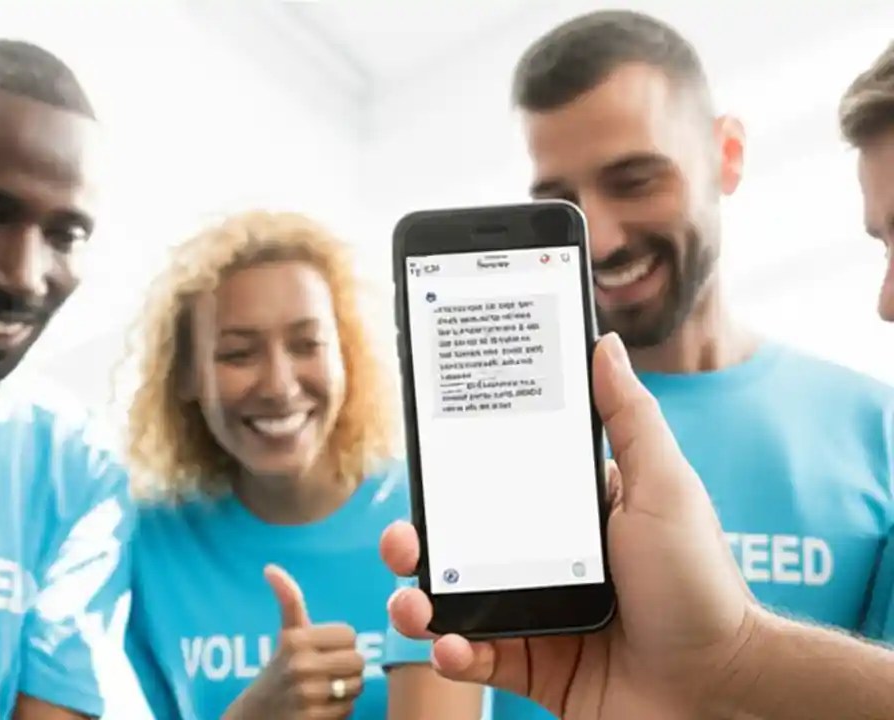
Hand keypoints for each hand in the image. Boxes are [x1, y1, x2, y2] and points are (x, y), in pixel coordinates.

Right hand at [224, 565, 364, 718]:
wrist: (256, 716)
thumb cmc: (279, 670)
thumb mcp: (285, 635)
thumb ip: (288, 601)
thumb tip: (271, 568)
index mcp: (295, 640)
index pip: (349, 635)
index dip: (341, 644)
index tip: (324, 651)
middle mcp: (299, 666)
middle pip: (357, 661)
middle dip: (347, 668)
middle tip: (328, 673)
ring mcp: (306, 695)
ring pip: (356, 687)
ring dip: (345, 691)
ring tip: (324, 691)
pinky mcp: (312, 719)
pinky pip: (348, 710)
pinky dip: (339, 711)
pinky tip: (321, 708)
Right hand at [383, 333, 764, 718]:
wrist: (720, 687)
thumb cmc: (701, 584)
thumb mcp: (665, 488)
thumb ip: (630, 418)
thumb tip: (602, 344)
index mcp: (565, 515)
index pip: (493, 485)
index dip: (450, 474)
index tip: (421, 456)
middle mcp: (540, 561)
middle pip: (455, 544)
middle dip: (413, 541)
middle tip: (403, 541)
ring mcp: (531, 614)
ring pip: (450, 602)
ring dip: (415, 602)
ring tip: (413, 603)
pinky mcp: (529, 665)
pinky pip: (472, 657)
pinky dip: (453, 654)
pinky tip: (453, 646)